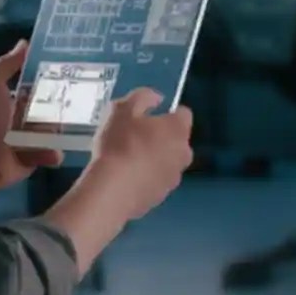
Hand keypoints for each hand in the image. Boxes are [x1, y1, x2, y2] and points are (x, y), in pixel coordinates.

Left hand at [0, 40, 63, 191]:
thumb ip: (6, 65)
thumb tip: (24, 42)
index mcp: (9, 101)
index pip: (35, 87)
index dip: (51, 79)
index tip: (74, 71)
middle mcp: (19, 119)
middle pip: (48, 108)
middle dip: (63, 105)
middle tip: (86, 98)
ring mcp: (27, 140)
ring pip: (53, 130)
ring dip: (58, 129)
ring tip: (73, 125)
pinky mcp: (32, 160)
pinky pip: (49, 153)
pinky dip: (53, 152)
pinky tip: (56, 149)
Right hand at [86, 87, 194, 220]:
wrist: (112, 191)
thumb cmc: (119, 143)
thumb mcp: (122, 109)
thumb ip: (143, 97)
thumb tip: (157, 98)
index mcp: (178, 129)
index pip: (183, 114)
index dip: (166, 112)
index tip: (147, 115)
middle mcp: (183, 153)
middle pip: (176, 140)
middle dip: (161, 137)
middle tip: (134, 137)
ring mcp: (174, 178)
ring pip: (167, 162)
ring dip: (154, 159)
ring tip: (127, 160)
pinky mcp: (161, 197)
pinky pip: (156, 181)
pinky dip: (146, 178)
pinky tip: (125, 178)